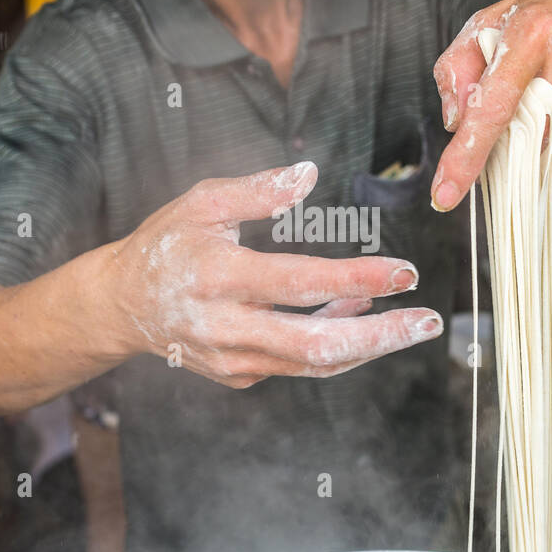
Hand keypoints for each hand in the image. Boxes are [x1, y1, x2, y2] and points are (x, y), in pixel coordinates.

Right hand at [108, 160, 442, 386]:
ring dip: (369, 344)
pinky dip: (337, 344)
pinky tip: (360, 316)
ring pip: (314, 363)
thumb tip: (309, 174)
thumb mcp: (202, 203)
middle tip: (429, 322)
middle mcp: (226, 326)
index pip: (299, 283)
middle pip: (316, 346)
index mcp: (218, 275)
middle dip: (382, 336)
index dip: (357, 280)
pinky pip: (300, 363)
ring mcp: (233, 359)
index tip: (405, 271)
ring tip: (411, 323)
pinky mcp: (239, 376)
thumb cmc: (167, 245)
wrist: (122, 306)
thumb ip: (256, 190)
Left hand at [430, 0, 551, 210]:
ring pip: (549, 154)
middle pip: (522, 140)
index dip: (465, 156)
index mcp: (534, 33)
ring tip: (543, 107)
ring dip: (534, 147)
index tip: (444, 194)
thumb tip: (456, 123)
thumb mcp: (491, 21)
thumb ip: (457, 67)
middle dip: (503, 146)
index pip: (492, 108)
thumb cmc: (551, 15)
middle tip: (506, 121)